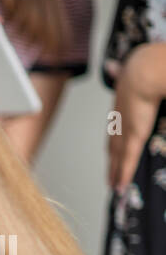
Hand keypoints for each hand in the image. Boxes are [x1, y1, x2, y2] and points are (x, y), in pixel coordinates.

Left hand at [108, 43, 165, 191]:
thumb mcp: (131, 71)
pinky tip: (119, 187)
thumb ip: (122, 73)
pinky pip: (127, 161)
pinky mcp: (133, 136)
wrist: (143, 72)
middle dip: (111, 163)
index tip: (112, 152)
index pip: (115, 129)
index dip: (113, 142)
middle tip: (110, 176)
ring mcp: (124, 130)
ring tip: (114, 187)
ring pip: (117, 158)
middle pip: (112, 147)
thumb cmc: (144, 66)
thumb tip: (112, 66)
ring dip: (115, 173)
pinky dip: (123, 175)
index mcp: (120, 106)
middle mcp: (118, 121)